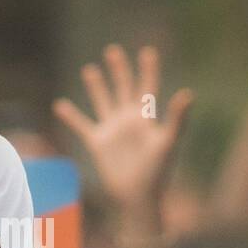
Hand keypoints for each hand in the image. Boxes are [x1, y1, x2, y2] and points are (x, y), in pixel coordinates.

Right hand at [53, 44, 192, 210]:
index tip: (147, 51)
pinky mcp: (98, 143)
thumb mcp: (168, 142)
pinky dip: (71, 116)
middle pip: (123, 88)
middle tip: (113, 50)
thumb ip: (177, 118)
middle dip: (119, 70)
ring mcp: (112, 130)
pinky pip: (82, 125)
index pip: (147, 87)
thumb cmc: (157, 172)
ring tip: (89, 69)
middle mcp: (128, 120)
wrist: (137, 196)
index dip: (148, 69)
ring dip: (96, 86)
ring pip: (102, 101)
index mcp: (146, 117)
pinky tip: (59, 105)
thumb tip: (188, 93)